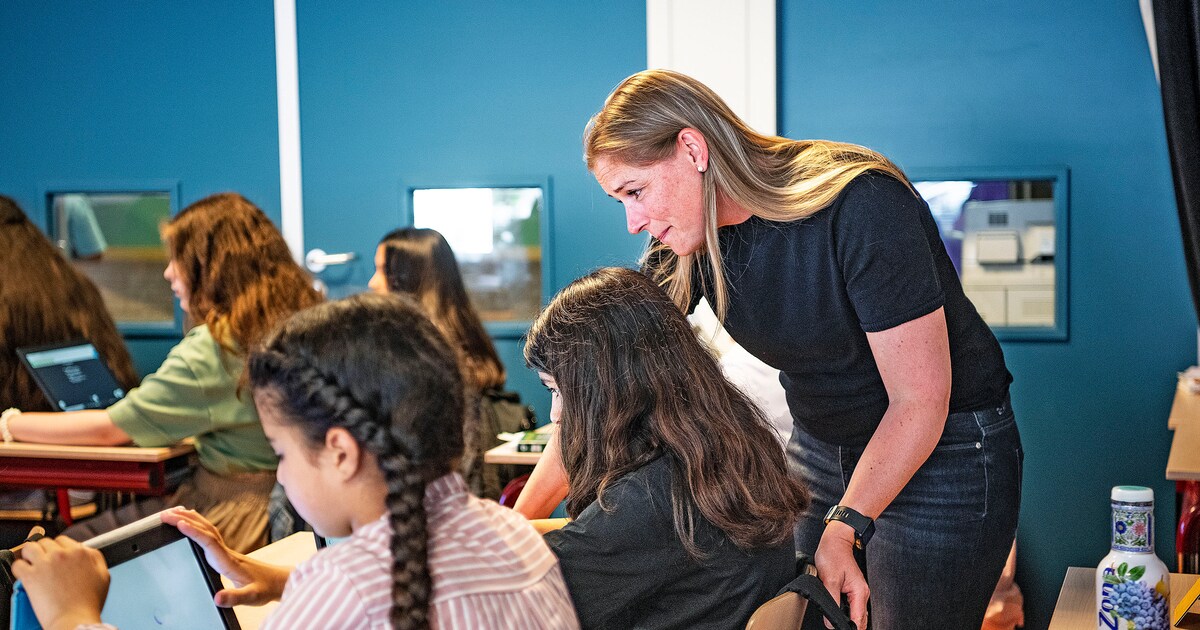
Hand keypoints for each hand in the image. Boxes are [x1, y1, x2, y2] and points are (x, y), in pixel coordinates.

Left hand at [12, 536, 108, 629]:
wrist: (74, 619)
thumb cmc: (89, 603)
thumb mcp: (104, 576)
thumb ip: (95, 558)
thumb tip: (86, 551)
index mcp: (81, 553)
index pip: (63, 540)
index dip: (59, 549)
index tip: (57, 558)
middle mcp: (63, 554)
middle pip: (46, 542)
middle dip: (45, 551)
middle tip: (45, 564)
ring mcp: (45, 564)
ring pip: (30, 548)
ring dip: (30, 556)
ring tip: (32, 565)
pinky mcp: (31, 576)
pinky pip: (18, 564)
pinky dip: (20, 569)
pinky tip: (25, 575)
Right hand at [161, 507, 290, 605]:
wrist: (279, 582)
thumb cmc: (265, 588)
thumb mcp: (251, 596)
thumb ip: (234, 597)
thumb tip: (217, 598)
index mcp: (228, 561)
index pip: (209, 542)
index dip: (194, 532)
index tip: (178, 523)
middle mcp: (226, 552)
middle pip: (204, 530)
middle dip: (185, 520)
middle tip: (165, 514)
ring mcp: (226, 551)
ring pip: (207, 529)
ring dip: (190, 519)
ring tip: (172, 512)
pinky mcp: (226, 553)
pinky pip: (209, 534)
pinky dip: (198, 526)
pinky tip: (191, 524)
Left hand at [814, 522, 868, 629]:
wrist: (836, 540)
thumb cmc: (833, 554)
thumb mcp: (829, 580)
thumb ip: (831, 601)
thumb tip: (830, 621)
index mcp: (859, 592)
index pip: (858, 620)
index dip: (848, 628)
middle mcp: (862, 593)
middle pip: (859, 620)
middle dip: (849, 626)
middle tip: (834, 626)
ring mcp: (858, 592)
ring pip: (856, 614)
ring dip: (847, 619)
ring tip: (834, 621)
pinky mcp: (852, 589)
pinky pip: (852, 606)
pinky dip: (846, 612)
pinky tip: (837, 612)